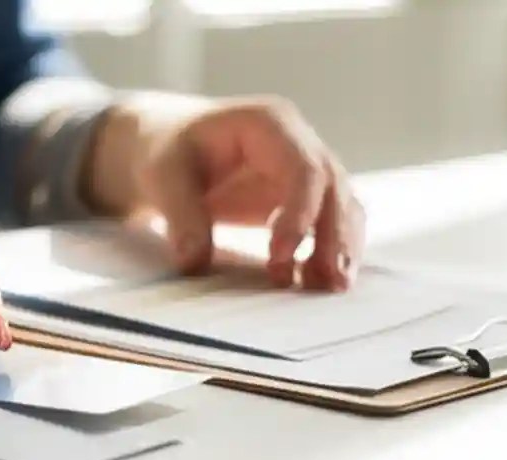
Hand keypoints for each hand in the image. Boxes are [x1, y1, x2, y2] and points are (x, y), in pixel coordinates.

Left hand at [85, 94, 365, 290]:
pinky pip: (331, 223)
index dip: (300, 215)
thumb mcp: (163, 175)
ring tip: (331, 288)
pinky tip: (315, 283)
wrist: (170, 148)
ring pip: (343, 207)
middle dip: (336, 237)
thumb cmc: (169, 152)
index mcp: (270, 124)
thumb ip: (180, 216)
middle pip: (335, 189)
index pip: (304, 169)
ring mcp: (306, 170)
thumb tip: (195, 263)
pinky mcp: (304, 198)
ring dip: (342, 248)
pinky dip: (329, 252)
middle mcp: (299, 143)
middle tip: (329, 282)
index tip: (279, 259)